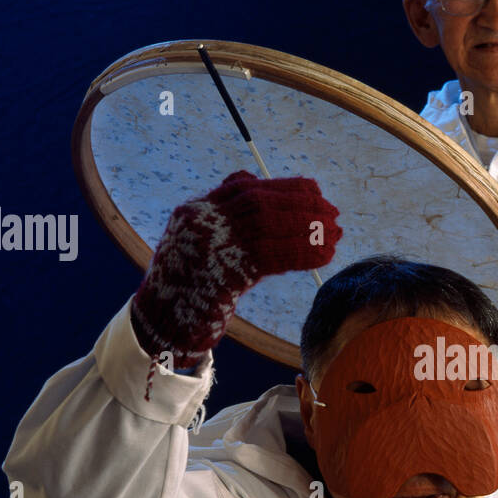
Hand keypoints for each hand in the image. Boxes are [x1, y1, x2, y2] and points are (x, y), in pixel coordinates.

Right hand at [132, 171, 340, 369]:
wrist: (162, 320)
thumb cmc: (184, 278)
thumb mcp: (194, 235)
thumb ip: (219, 207)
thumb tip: (249, 177)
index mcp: (195, 210)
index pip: (245, 187)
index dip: (283, 187)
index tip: (313, 188)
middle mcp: (202, 224)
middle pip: (261, 204)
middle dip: (301, 205)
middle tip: (332, 210)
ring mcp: (212, 248)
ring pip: (270, 227)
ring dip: (308, 228)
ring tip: (335, 231)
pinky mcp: (228, 275)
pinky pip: (274, 257)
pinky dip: (304, 253)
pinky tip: (325, 254)